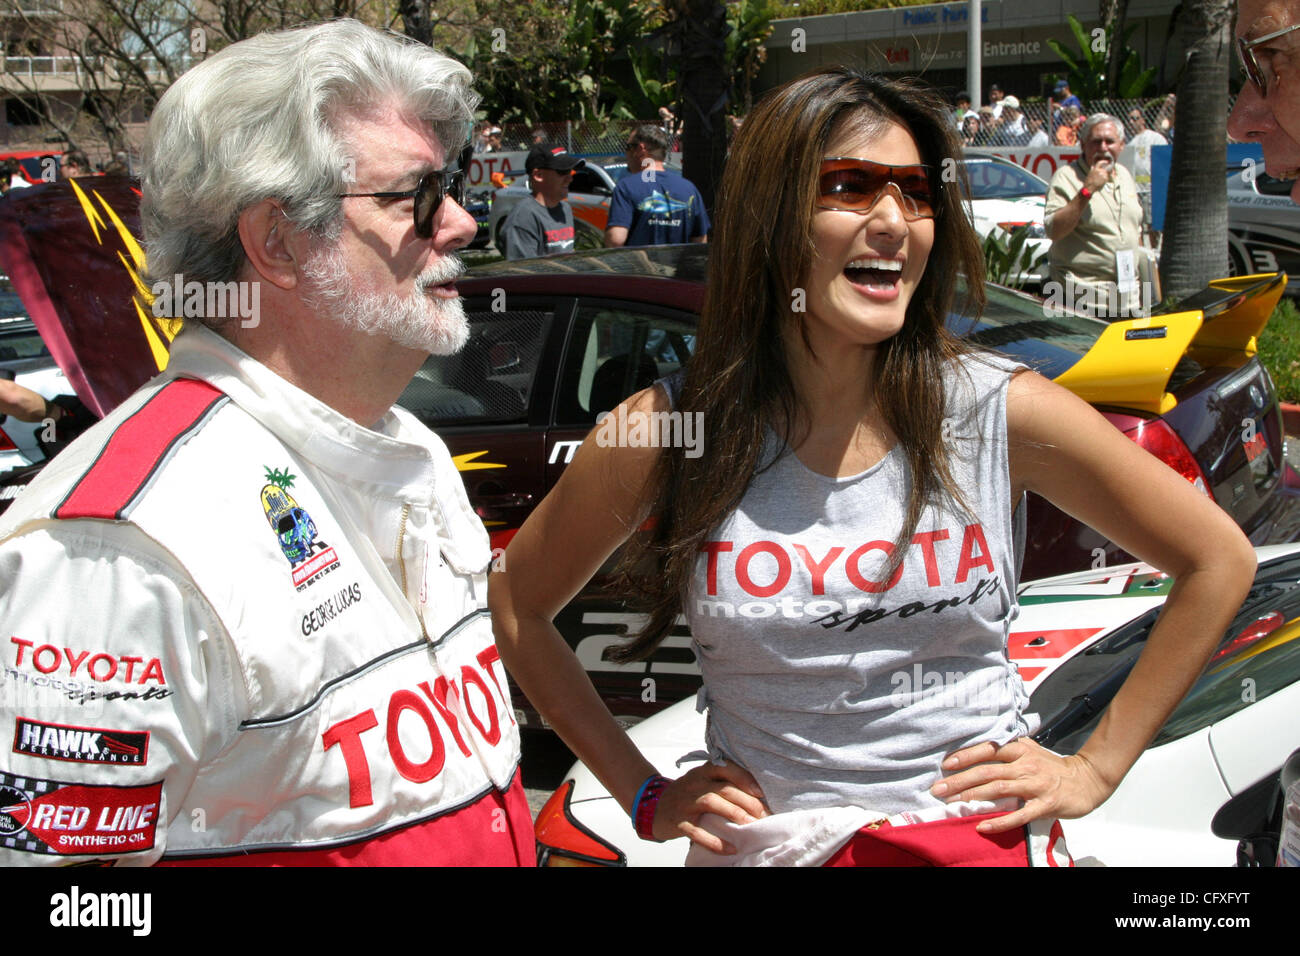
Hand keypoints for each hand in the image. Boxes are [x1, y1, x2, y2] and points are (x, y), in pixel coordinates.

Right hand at [651, 760, 767, 851]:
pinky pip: (698, 832)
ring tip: (750, 826)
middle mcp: (694, 783)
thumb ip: (722, 781)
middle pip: (724, 788)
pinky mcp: (678, 822)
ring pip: (712, 803)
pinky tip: (730, 848)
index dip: (745, 779)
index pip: (727, 769)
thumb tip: (756, 795)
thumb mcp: (701, 780)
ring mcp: (685, 802)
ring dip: (734, 814)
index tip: (761, 793)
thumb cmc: (686, 794)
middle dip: (747, 802)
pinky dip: (715, 841)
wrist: (653, 806)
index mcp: (703, 771)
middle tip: (763, 815)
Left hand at [929, 737, 1113, 833]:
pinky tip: (982, 826)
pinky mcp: (1045, 805)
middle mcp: (1025, 765)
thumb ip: (1008, 749)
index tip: (945, 765)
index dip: (965, 756)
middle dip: (960, 780)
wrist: (1087, 780)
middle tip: (938, 789)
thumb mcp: (1030, 750)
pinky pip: (1019, 814)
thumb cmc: (1053, 766)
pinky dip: (999, 822)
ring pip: (999, 789)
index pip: (988, 750)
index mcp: (1020, 750)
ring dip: (973, 797)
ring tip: (953, 804)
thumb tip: (978, 749)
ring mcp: (1035, 785)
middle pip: (987, 771)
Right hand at [1083, 159, 1111, 191]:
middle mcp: (1099, 171)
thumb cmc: (1088, 182)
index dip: (1104, 161)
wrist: (1089, 188)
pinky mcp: (1105, 179)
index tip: (1106, 162)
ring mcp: (1103, 175)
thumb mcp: (1089, 174)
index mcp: (1095, 169)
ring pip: (1106, 173)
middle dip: (1105, 172)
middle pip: (1105, 169)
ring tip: (1100, 180)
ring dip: (1105, 176)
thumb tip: (1092, 166)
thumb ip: (1092, 170)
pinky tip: (1101, 182)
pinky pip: (1107, 177)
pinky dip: (1105, 179)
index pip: (1100, 163)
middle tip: (1103, 175)